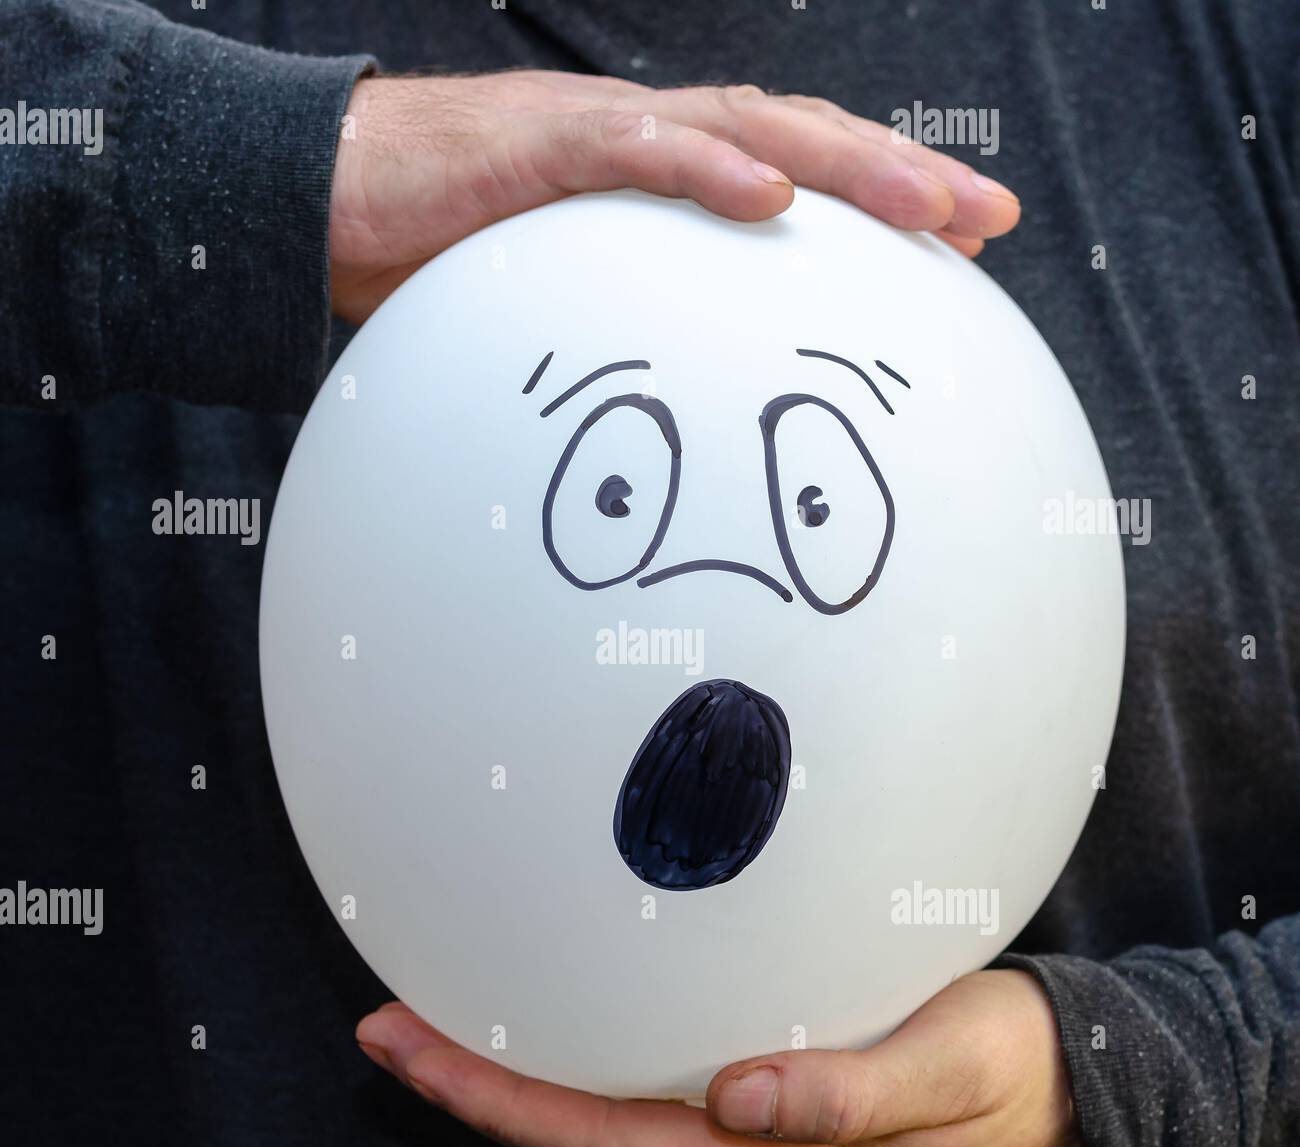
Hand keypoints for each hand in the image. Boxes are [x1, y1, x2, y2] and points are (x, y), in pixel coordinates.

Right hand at [329, 71, 1020, 322]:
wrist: (335, 196)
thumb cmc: (453, 250)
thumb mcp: (571, 300)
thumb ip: (642, 330)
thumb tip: (685, 416)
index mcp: (674, 175)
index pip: (804, 179)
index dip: (888, 201)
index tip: (971, 246)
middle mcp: (659, 140)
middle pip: (808, 144)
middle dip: (905, 177)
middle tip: (989, 218)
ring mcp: (607, 134)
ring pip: (750, 132)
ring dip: (842, 165)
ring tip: (923, 201)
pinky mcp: (543, 146)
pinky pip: (636, 150)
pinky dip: (703, 166)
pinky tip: (768, 195)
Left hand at [355, 969, 1112, 1146]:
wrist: (1076, 1110)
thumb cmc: (1009, 1076)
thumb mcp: (944, 1073)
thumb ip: (843, 1094)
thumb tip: (738, 1101)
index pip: (599, 1140)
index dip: (496, 1098)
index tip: (409, 1042)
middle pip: (579, 1144)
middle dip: (477, 1092)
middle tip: (390, 1028)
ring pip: (605, 1140)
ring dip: (520, 1091)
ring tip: (446, 1032)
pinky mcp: (775, 1140)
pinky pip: (650, 1123)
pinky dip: (585, 1087)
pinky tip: (565, 1046)